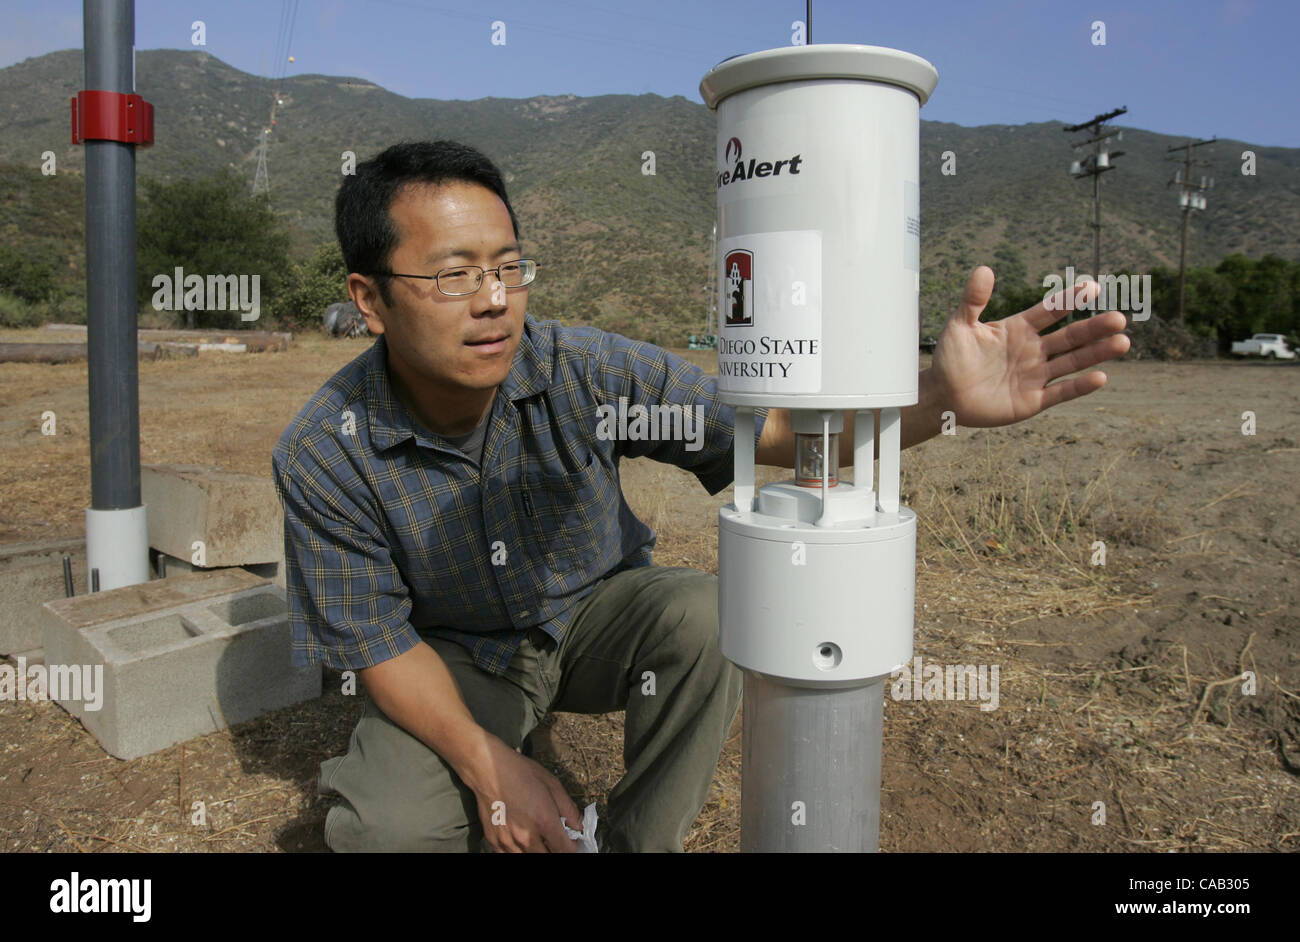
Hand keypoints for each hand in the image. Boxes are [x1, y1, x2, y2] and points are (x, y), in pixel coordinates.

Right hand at [468, 735, 581, 852]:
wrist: (487, 769)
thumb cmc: (519, 772)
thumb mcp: (552, 784)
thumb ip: (568, 808)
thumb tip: (578, 825)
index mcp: (544, 821)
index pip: (565, 850)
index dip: (572, 846)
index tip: (572, 840)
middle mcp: (526, 836)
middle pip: (548, 857)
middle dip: (555, 849)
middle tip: (555, 837)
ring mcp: (508, 841)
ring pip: (529, 858)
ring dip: (537, 851)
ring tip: (537, 836)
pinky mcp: (494, 841)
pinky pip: (509, 856)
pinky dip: (518, 851)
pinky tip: (521, 838)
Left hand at [930, 266, 1130, 427]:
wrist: (943, 395)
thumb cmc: (951, 359)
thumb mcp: (959, 326)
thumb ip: (973, 300)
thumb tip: (984, 269)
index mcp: (1019, 329)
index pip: (1050, 311)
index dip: (1069, 299)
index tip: (1092, 287)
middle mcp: (1033, 350)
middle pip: (1070, 336)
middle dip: (1094, 328)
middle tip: (1119, 318)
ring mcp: (1035, 375)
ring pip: (1072, 362)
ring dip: (1097, 353)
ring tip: (1123, 342)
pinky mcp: (1033, 400)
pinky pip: (1061, 392)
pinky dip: (1080, 386)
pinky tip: (1101, 377)